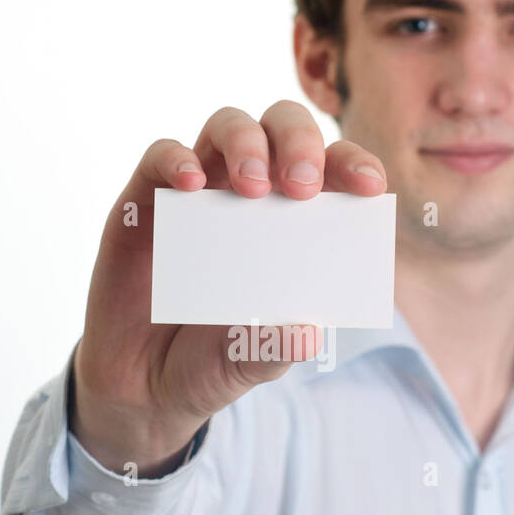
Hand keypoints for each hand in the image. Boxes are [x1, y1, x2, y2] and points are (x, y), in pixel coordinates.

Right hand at [70, 100, 386, 474]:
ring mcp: (199, 193)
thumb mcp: (251, 362)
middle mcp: (250, 195)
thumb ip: (276, 349)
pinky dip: (175, 160)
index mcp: (294, 223)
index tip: (370, 188)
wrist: (143, 388)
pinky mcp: (145, 201)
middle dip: (300, 144)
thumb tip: (306, 333)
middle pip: (282, 129)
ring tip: (250, 188)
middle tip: (301, 187)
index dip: (354, 166)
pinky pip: (160, 157)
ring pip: (227, 127)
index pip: (333, 172)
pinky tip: (190, 184)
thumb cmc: (211, 361)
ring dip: (245, 144)